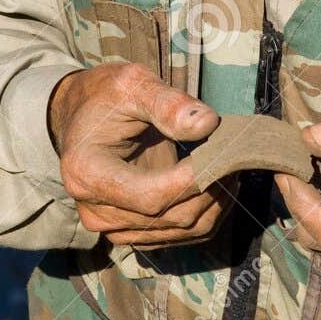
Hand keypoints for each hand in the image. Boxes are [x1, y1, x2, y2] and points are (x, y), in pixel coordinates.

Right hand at [48, 63, 227, 245]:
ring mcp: (113, 227)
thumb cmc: (106, 97)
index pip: (150, 196)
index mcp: (87, 172)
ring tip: (232, 166)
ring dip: (217, 203)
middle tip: (237, 155)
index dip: (193, 181)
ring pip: (182, 230)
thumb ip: (167, 103)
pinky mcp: (132, 233)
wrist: (83, 117)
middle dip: (212, 188)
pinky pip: (182, 235)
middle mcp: (96, 210)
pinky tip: (219, 183)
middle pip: (170, 216)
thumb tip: (208, 123)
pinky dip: (209, 213)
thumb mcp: (131, 84)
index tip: (223, 154)